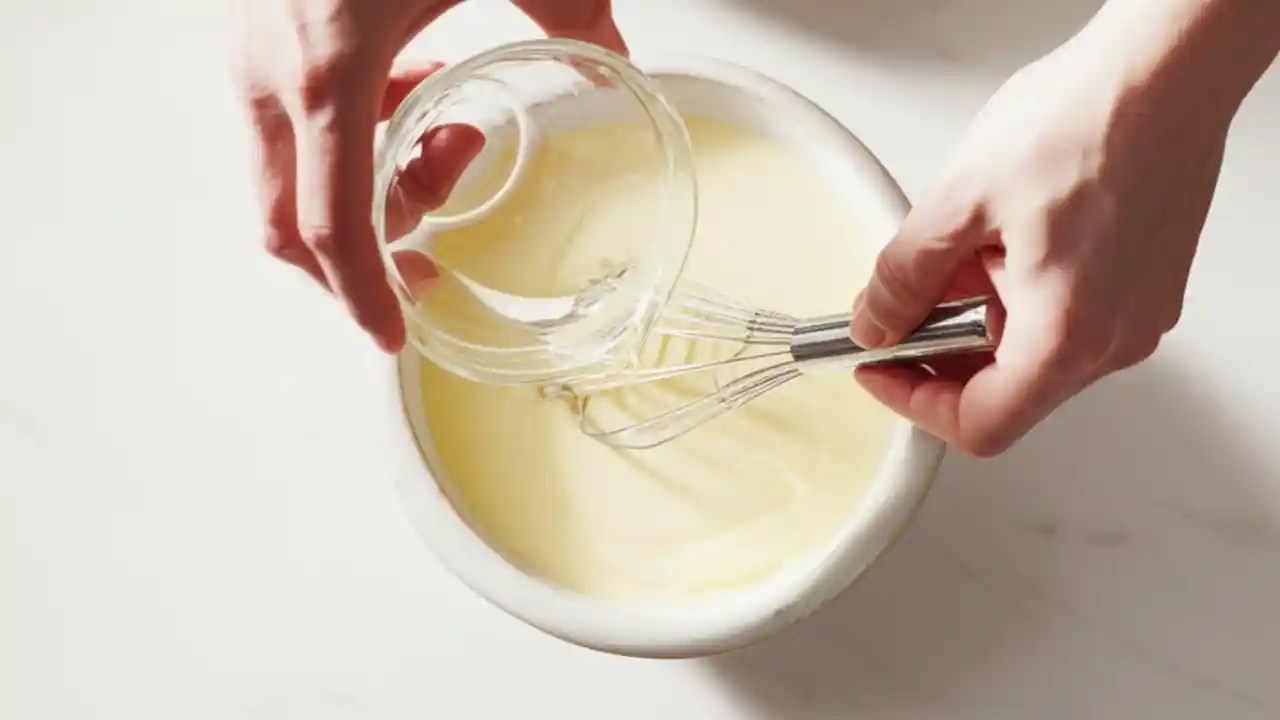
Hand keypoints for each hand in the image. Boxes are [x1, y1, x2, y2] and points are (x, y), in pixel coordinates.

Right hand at [231, 0, 624, 351]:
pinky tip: (418, 93)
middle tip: (437, 248)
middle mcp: (273, 76)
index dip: (360, 294)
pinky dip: (358, 141)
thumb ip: (567, 2)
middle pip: (291, 222)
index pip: (326, 224)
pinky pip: (298, 130)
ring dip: (375, 187)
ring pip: (295, 179)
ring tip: (452, 139)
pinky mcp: (262, 43)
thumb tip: (616, 51)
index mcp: (326, 69)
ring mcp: (258, 61)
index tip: (392, 337)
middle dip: (365, 255)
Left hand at [849, 0, 1277, 455]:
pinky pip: (1067, 318)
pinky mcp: (1144, 285)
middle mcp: (1115, 339)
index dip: (913, 402)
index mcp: (1069, 334)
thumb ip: (904, 276)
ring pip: (1034, 353)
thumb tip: (875, 320)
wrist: (1166, 68)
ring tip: (953, 253)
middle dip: (941, 352)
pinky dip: (1017, 297)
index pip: (980, 425)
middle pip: (1007, 392)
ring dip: (977, 319)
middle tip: (899, 307)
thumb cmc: (1089, 119)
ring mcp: (1137, 314)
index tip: (878, 367)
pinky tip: (996, 241)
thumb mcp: (960, 202)